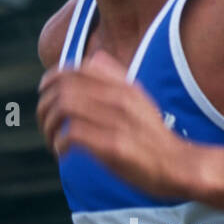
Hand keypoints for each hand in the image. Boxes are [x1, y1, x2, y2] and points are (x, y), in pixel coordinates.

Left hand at [37, 51, 190, 197]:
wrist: (179, 166)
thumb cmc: (152, 137)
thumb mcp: (138, 100)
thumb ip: (116, 79)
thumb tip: (94, 57)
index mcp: (124, 86)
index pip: (77, 68)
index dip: (52, 79)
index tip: (44, 95)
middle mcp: (120, 98)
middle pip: (64, 88)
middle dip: (45, 109)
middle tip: (47, 128)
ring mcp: (117, 121)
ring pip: (64, 108)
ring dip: (50, 127)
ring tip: (54, 143)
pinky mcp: (114, 145)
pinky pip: (73, 134)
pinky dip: (60, 144)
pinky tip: (64, 154)